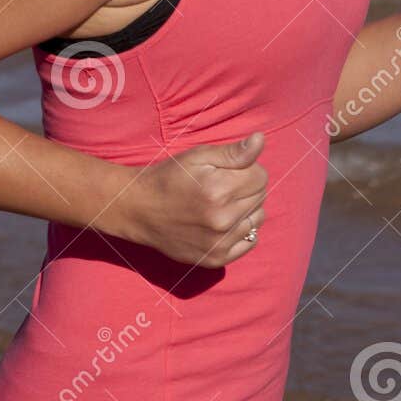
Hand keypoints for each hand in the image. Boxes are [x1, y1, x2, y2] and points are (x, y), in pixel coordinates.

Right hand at [110, 132, 267, 267]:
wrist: (139, 210)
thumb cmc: (169, 177)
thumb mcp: (198, 156)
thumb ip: (233, 152)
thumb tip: (260, 140)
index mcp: (219, 190)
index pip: (261, 176)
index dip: (247, 170)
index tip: (227, 172)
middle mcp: (222, 219)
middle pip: (261, 197)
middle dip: (247, 188)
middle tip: (222, 187)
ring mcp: (219, 243)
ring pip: (257, 219)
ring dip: (246, 210)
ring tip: (222, 205)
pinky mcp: (216, 259)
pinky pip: (250, 242)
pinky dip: (242, 231)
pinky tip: (224, 224)